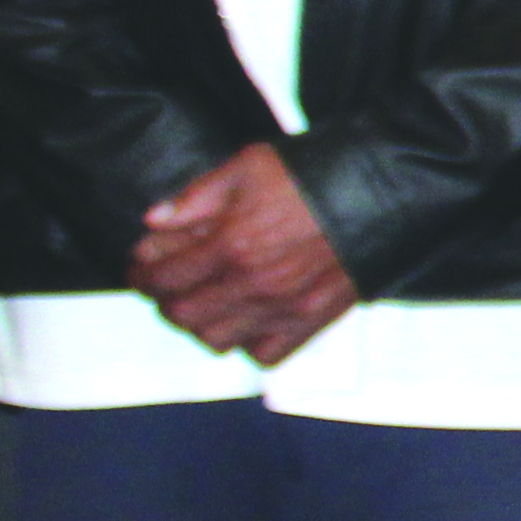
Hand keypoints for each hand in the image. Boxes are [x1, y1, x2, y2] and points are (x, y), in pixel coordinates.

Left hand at [136, 144, 355, 364]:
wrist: (380, 191)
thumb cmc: (313, 175)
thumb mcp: (247, 166)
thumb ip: (196, 196)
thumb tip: (154, 220)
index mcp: (231, 243)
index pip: (163, 276)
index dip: (141, 273)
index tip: (141, 266)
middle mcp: (253, 284)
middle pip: (182, 314)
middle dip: (164, 300)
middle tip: (167, 285)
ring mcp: (283, 307)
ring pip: (215, 339)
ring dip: (200, 323)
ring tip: (204, 302)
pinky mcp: (312, 320)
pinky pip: (265, 354)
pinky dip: (247, 343)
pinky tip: (247, 319)